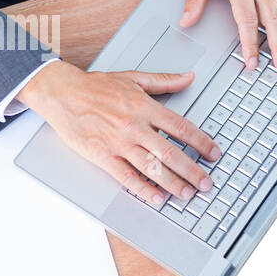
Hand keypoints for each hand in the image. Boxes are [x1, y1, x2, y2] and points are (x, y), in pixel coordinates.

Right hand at [18, 60, 221, 205]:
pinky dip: (143, 189)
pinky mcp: (102, 156)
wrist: (62, 93)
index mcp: (144, 106)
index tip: (214, 154)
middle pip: (171, 153)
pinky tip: (156, 198)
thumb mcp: (133, 78)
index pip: (182, 127)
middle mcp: (134, 126)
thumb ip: (163, 81)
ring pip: (152, 168)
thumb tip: (188, 78)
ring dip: (173, 183)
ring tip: (187, 194)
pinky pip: (126, 177)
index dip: (202, 143)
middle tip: (207, 183)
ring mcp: (118, 143)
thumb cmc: (95, 87)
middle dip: (193, 171)